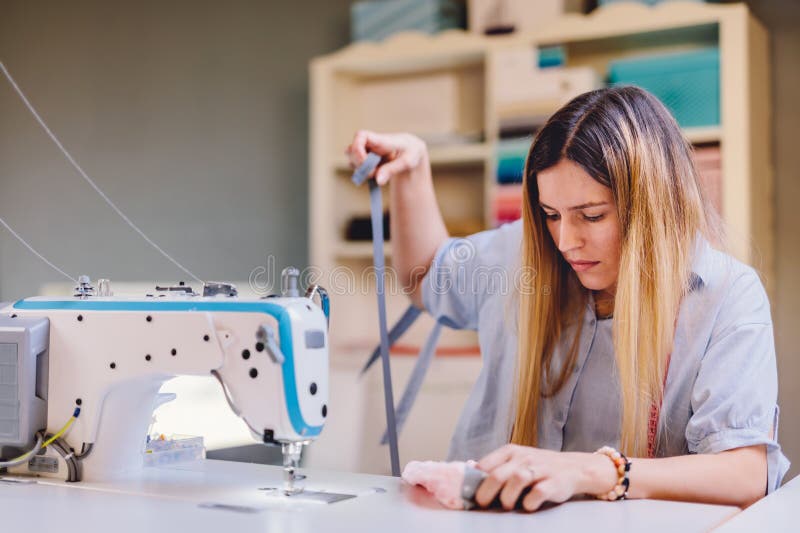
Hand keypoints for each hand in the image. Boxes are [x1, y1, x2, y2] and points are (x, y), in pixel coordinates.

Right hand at [345, 130, 428, 184]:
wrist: (412, 152)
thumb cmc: (411, 153)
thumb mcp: (407, 162)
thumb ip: (392, 170)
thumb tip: (378, 180)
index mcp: (381, 140)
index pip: (361, 135)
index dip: (357, 148)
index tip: (366, 162)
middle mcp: (371, 144)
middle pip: (352, 150)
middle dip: (359, 165)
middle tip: (373, 174)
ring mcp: (367, 151)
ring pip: (352, 159)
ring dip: (360, 170)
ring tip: (375, 174)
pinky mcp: (367, 160)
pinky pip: (357, 167)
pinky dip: (363, 173)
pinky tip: (375, 175)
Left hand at [474, 444, 617, 511]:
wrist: (574, 468)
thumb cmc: (538, 467)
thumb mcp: (516, 460)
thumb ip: (495, 466)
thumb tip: (469, 471)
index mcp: (510, 451)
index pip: (485, 465)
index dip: (475, 482)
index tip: (471, 495)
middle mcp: (523, 457)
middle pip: (497, 474)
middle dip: (486, 493)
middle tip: (484, 505)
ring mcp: (540, 469)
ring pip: (516, 480)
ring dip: (507, 497)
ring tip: (507, 505)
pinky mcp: (554, 482)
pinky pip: (538, 492)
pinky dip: (530, 502)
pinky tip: (528, 506)